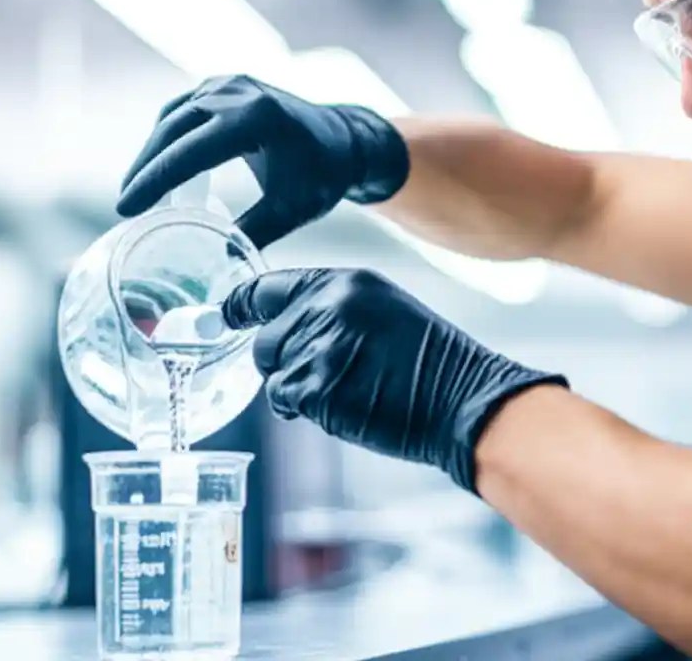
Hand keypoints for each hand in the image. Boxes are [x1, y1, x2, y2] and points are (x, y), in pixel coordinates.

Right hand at [117, 75, 409, 247]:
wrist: (346, 138)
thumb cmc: (323, 176)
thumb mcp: (291, 210)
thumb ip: (251, 235)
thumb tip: (213, 267)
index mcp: (254, 119)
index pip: (188, 153)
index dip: (153, 182)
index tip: (126, 208)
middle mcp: (236, 94)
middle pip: (171, 131)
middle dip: (145, 169)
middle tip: (125, 205)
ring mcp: (228, 84)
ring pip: (172, 118)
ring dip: (152, 153)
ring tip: (137, 190)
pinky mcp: (224, 85)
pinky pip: (183, 109)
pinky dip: (167, 137)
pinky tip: (159, 165)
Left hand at [221, 268, 566, 492]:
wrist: (463, 400)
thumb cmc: (429, 366)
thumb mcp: (382, 314)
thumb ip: (332, 311)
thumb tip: (280, 326)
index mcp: (346, 282)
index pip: (270, 287)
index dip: (243, 304)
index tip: (229, 314)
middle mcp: (328, 306)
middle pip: (266, 338)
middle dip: (283, 361)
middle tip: (327, 374)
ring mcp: (320, 346)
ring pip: (273, 373)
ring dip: (297, 388)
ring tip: (347, 389)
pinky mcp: (317, 386)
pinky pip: (285, 400)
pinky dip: (305, 409)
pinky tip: (344, 405)